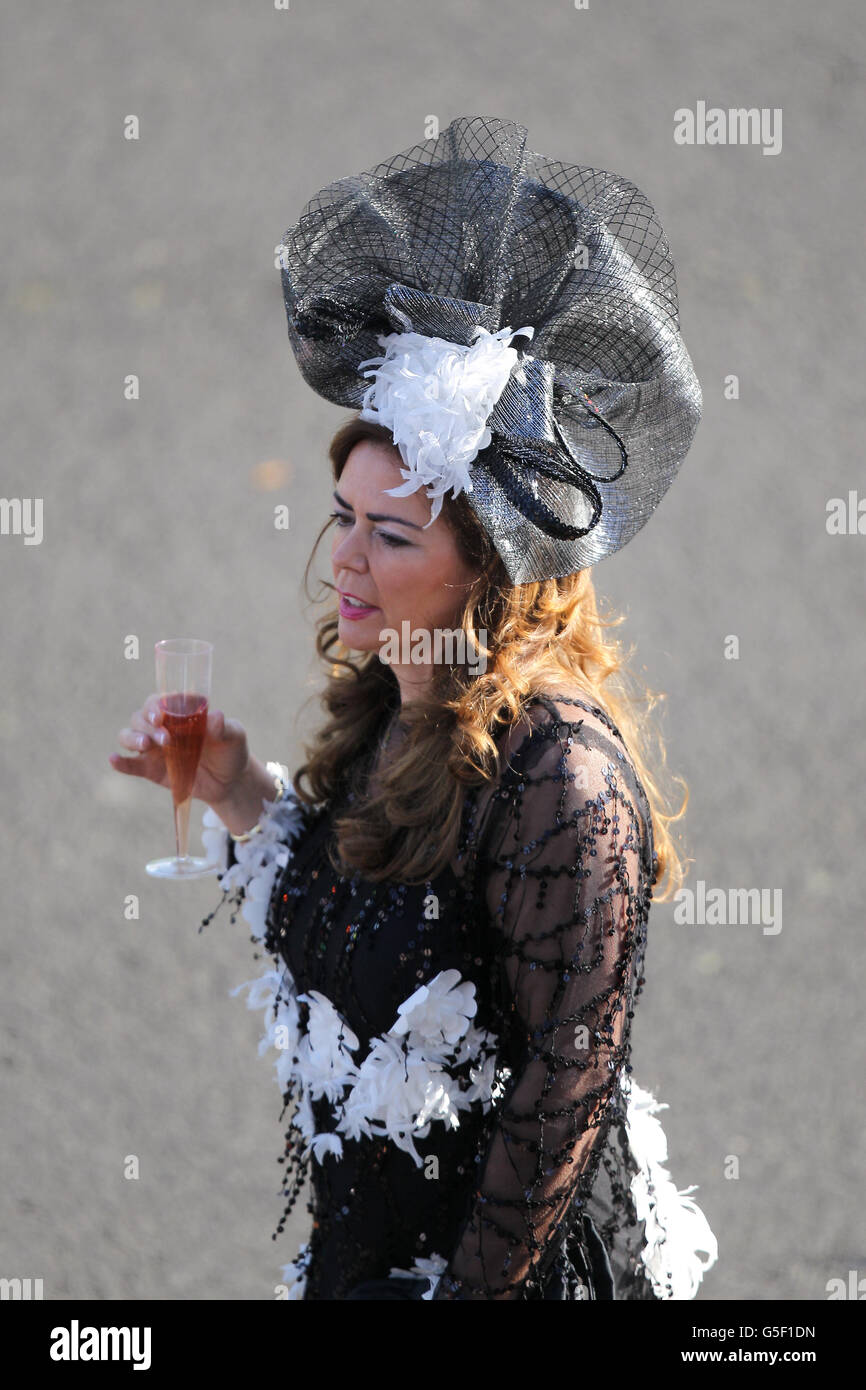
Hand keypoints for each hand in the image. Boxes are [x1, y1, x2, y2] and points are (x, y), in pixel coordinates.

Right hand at [109, 693, 250, 809]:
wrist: (231, 782)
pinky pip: (131, 764)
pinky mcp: (151, 769)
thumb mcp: (234, 736)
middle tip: (165, 738)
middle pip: (141, 717)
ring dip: (132, 738)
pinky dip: (120, 762)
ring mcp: (155, 748)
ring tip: (146, 746)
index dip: (155, 704)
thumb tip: (216, 716)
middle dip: (147, 725)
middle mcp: (163, 726)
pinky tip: (114, 759)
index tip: (162, 715)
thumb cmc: (231, 751)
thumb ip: (224, 727)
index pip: (160, 700)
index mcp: (180, 711)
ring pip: (129, 735)